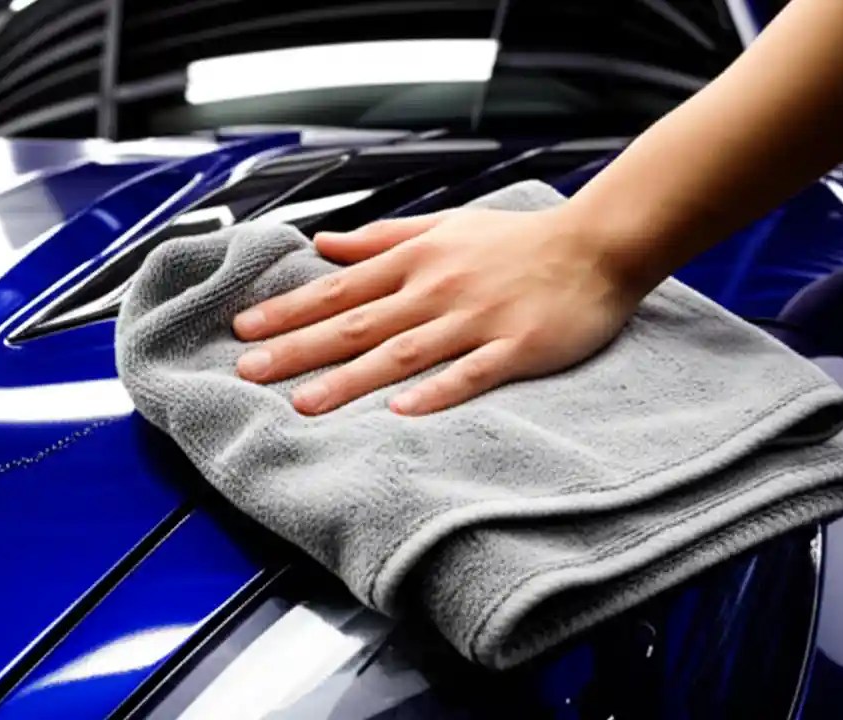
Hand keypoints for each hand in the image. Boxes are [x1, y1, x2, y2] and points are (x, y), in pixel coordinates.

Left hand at [232, 206, 646, 415]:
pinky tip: (402, 411)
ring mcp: (477, 319)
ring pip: (402, 352)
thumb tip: (323, 243)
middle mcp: (437, 290)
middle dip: (299, 348)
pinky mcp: (517, 347)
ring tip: (305, 403)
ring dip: (351, 378)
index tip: (246, 330)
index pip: (339, 288)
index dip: (290, 309)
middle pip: (357, 323)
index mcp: (417, 261)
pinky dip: (437, 390)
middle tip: (249, 371)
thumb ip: (381, 238)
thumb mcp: (445, 225)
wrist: (597, 243)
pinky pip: (471, 372)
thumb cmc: (517, 239)